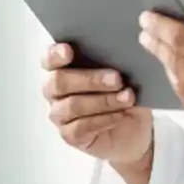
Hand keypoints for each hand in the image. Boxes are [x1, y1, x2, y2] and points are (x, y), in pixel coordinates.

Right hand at [40, 43, 152, 168]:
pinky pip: (80, 128)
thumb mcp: (123, 72)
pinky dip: (103, 119)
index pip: (50, 58)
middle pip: (59, 82)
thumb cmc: (122, 91)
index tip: (69, 50)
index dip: (55, 54)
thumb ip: (114, 59)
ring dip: (103, 101)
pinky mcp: (70, 135)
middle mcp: (55, 90)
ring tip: (127, 97)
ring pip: (72, 106)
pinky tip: (119, 115)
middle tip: (117, 79)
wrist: (133, 127)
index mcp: (63, 67)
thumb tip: (122, 48)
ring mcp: (60, 114)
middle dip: (90, 79)